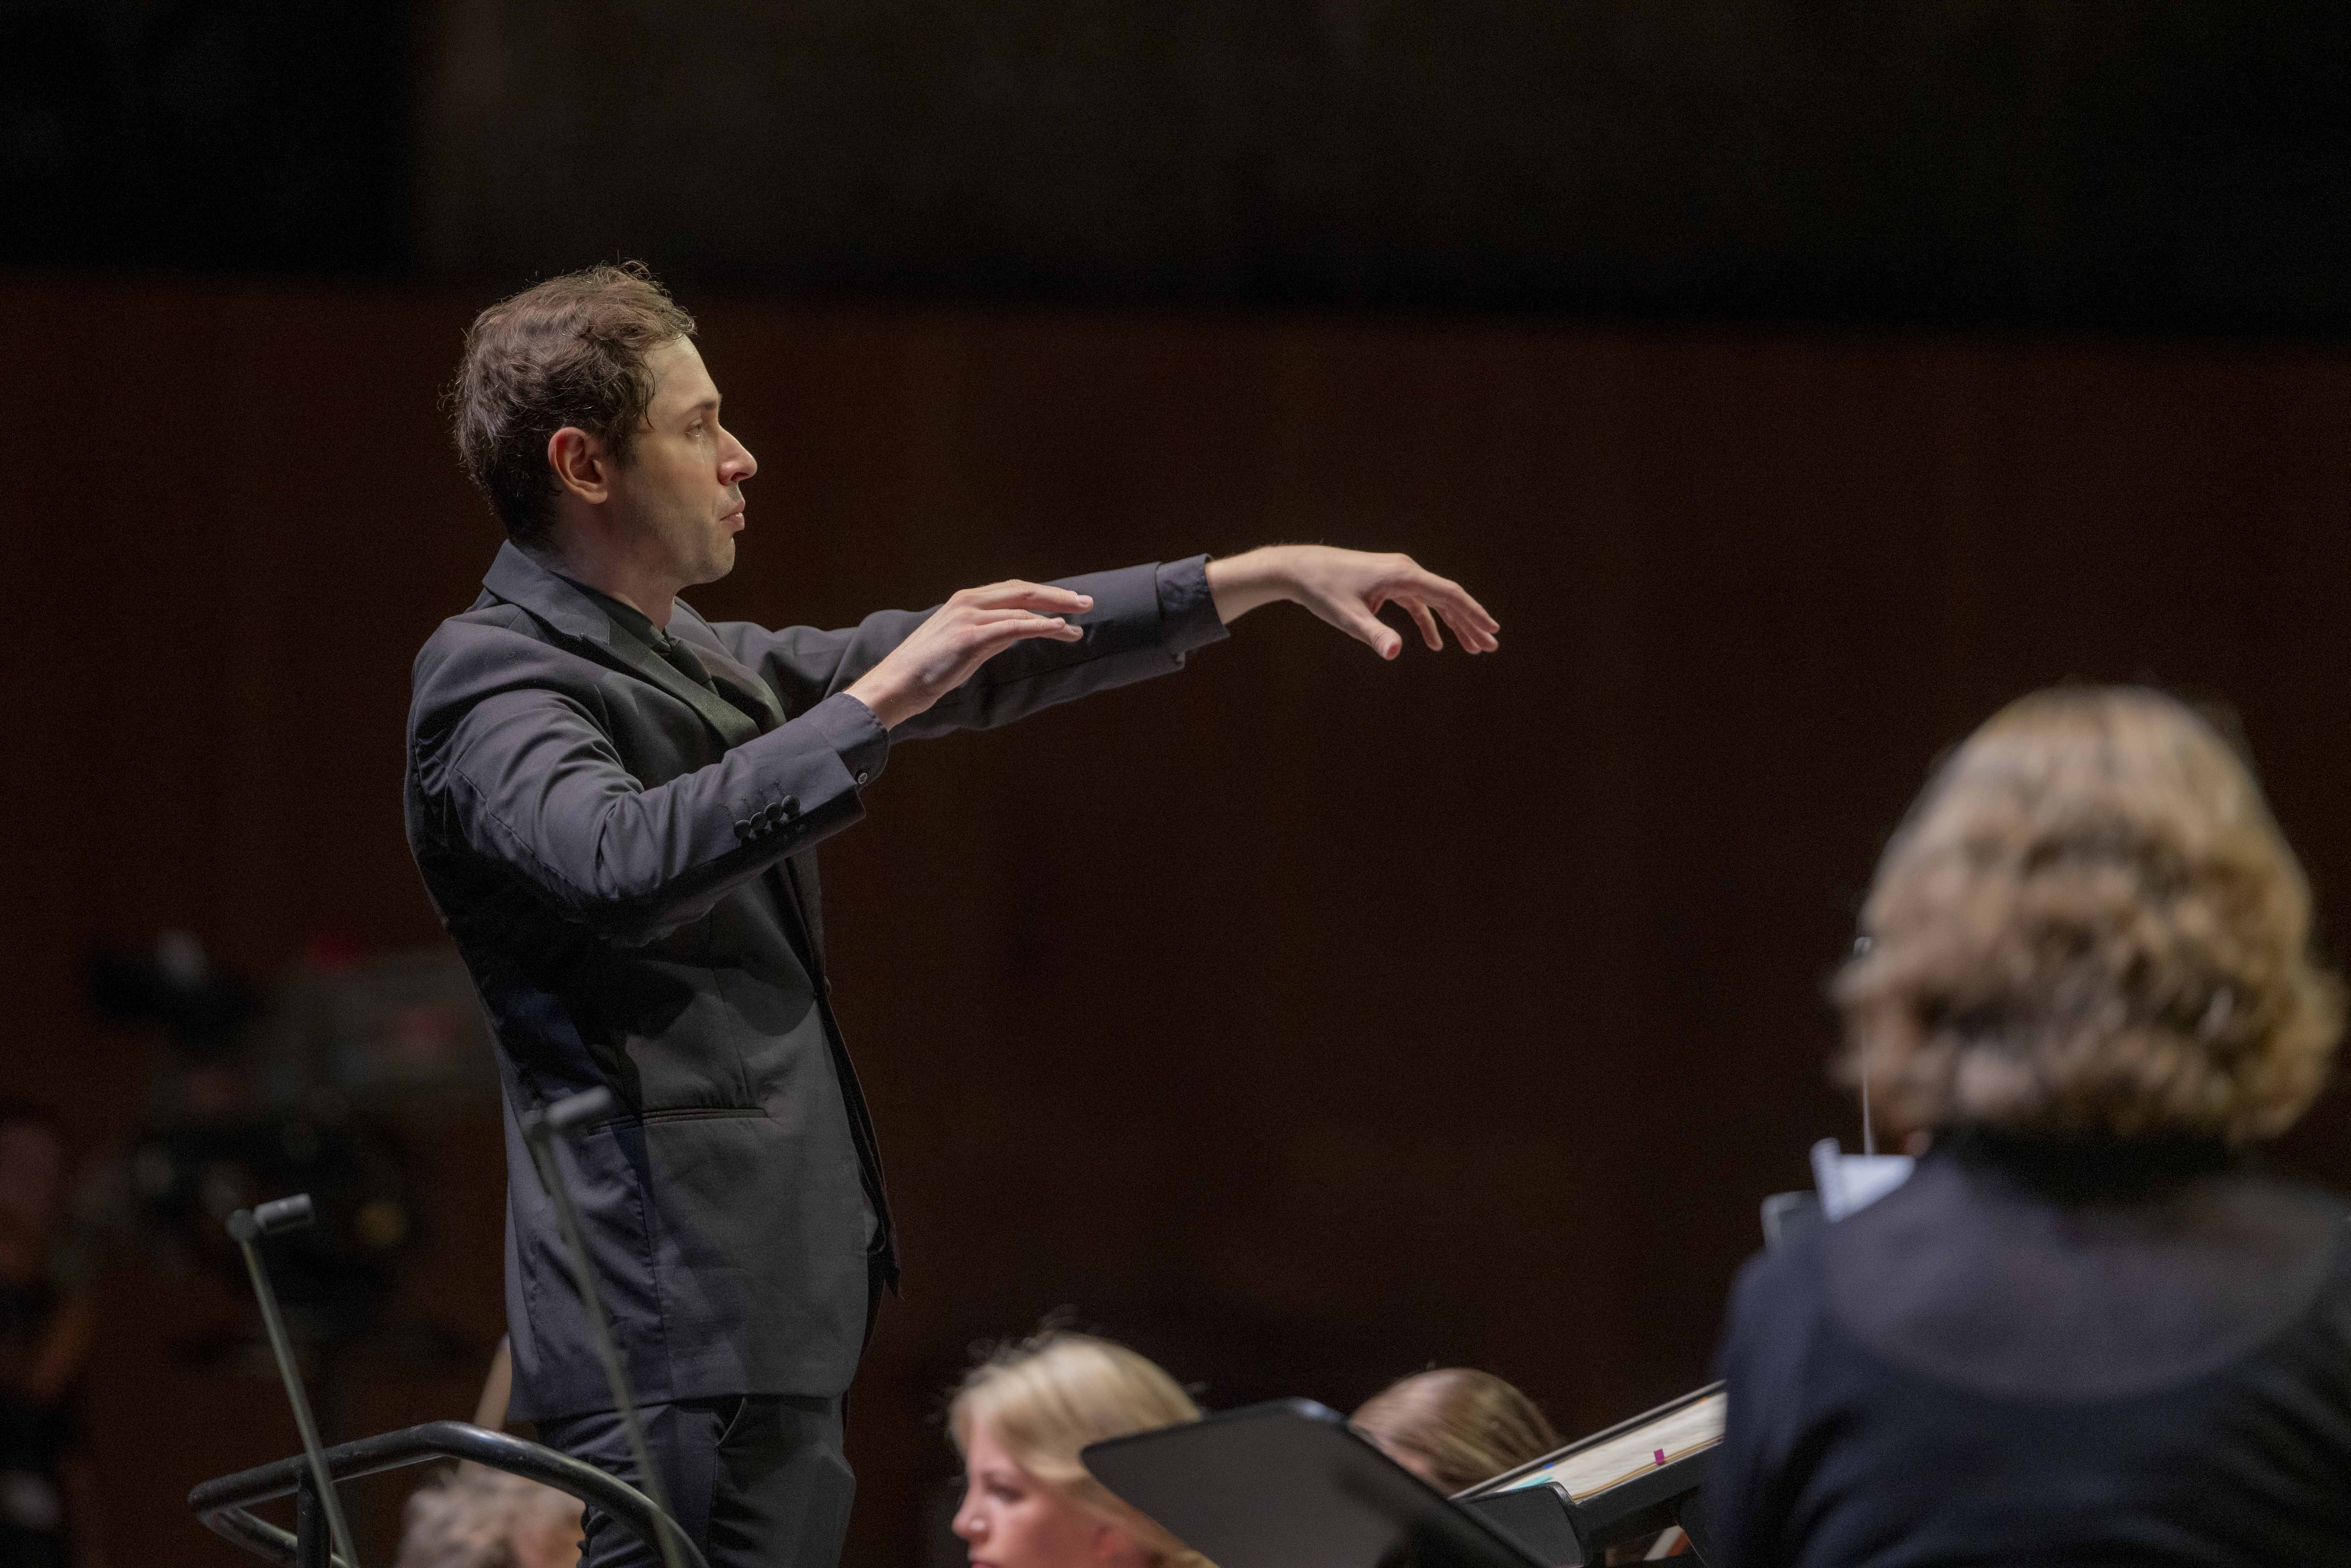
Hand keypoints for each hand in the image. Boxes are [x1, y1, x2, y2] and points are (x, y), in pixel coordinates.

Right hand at [844, 580, 1090, 728]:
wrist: (897, 684)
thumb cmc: (930, 670)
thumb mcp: (966, 646)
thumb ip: (993, 634)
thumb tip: (1024, 630)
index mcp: (966, 600)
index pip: (1015, 589)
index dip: (1046, 593)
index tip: (1070, 601)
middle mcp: (968, 602)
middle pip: (1024, 591)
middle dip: (1059, 596)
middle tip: (1087, 602)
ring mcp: (968, 617)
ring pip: (1022, 607)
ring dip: (1056, 614)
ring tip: (1080, 624)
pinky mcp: (969, 637)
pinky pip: (1013, 627)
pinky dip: (1040, 625)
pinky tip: (1060, 628)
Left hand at [1206, 545, 1498, 658]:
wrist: (1297, 570)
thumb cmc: (1322, 591)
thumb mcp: (1348, 617)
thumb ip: (1374, 634)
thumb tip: (1393, 653)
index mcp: (1404, 575)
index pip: (1449, 594)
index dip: (1473, 614)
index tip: (1492, 632)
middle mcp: (1405, 570)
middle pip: (1447, 597)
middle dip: (1469, 623)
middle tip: (1490, 647)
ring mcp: (1396, 575)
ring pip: (1433, 601)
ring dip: (1452, 624)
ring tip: (1471, 647)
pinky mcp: (1385, 582)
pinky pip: (1416, 603)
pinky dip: (1428, 621)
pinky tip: (1435, 643)